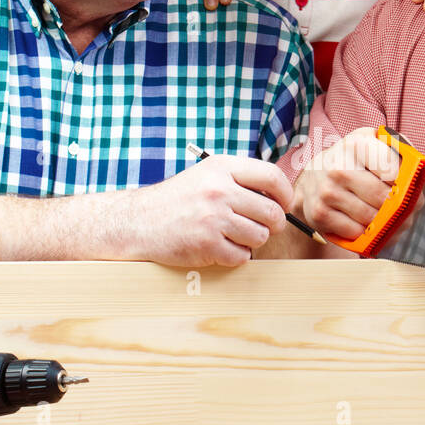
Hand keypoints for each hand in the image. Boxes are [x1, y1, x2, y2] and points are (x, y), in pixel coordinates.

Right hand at [125, 155, 291, 266]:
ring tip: (234, 236)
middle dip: (273, 224)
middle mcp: (219, 190)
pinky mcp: (207, 245)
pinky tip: (221, 247)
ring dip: (252, 241)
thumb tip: (281, 195)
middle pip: (272, 212)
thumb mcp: (207, 175)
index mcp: (222, 168)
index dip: (285, 194)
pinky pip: (242, 256)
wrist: (139, 221)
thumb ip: (241, 180)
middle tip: (263, 227)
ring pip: (260, 237)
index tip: (284, 204)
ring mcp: (213, 218)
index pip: (272, 176)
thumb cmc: (179, 200)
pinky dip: (236, 256)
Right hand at [295, 127, 400, 239]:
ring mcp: (327, 192)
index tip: (410, 186)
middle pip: (382, 197)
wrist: (314, 176)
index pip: (391, 168)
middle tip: (409, 209)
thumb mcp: (372, 143)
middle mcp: (338, 167)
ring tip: (391, 219)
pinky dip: (366, 233)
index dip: (406, 181)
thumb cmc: (352, 160)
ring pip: (371, 218)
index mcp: (356, 145)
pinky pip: (356, 232)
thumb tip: (418, 167)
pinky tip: (369, 225)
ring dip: (386, 223)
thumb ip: (398, 149)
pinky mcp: (319, 214)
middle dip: (401, 207)